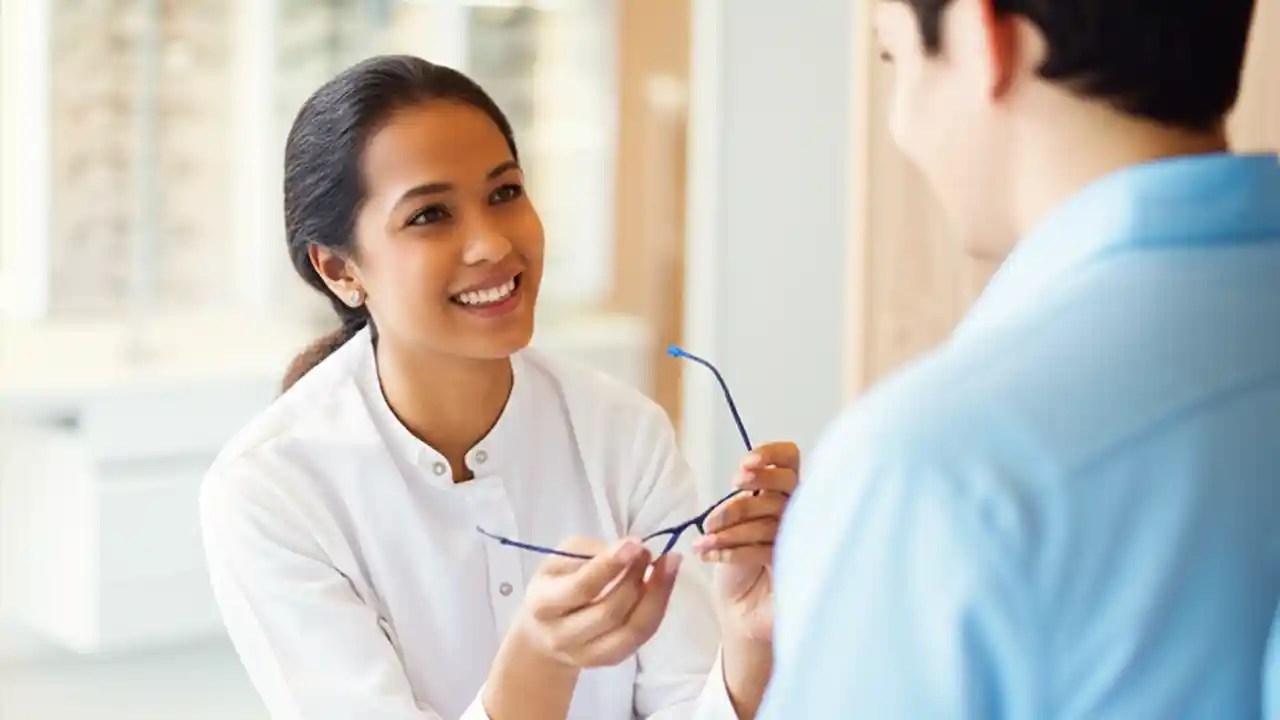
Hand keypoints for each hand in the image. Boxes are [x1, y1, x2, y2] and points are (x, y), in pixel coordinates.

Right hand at [513, 537, 682, 668]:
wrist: (544, 633)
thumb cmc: (554, 586)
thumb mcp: (558, 560)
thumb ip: (589, 553)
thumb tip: (631, 552)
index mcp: (543, 605)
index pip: (582, 588)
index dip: (611, 565)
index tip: (636, 543)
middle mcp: (562, 636)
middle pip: (610, 611)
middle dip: (635, 577)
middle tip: (648, 551)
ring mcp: (587, 655)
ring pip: (632, 629)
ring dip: (656, 594)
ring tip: (668, 564)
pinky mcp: (609, 661)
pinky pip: (641, 636)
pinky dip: (657, 608)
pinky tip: (664, 584)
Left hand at [694, 441, 799, 643]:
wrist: (740, 612)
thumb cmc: (738, 565)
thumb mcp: (733, 525)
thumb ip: (743, 499)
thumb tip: (743, 474)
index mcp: (782, 495)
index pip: (790, 459)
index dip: (772, 454)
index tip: (745, 465)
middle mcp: (796, 514)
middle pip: (786, 483)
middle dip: (756, 482)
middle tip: (733, 489)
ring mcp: (800, 541)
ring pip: (771, 517)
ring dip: (731, 525)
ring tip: (705, 539)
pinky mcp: (795, 568)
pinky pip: (765, 548)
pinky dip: (731, 550)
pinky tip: (708, 554)